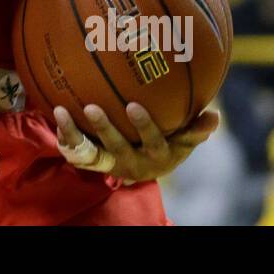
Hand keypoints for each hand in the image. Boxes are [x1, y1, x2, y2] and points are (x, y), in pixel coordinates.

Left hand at [55, 103, 218, 183]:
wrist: (144, 167)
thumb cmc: (168, 144)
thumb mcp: (185, 140)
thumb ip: (197, 128)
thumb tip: (215, 116)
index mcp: (158, 155)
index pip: (154, 142)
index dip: (144, 127)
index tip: (132, 105)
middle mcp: (133, 163)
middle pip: (118, 148)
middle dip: (105, 128)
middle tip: (92, 107)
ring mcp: (112, 164)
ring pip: (93, 151)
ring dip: (77, 132)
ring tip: (63, 111)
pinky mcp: (94, 162)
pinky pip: (77, 149)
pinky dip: (66, 132)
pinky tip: (58, 110)